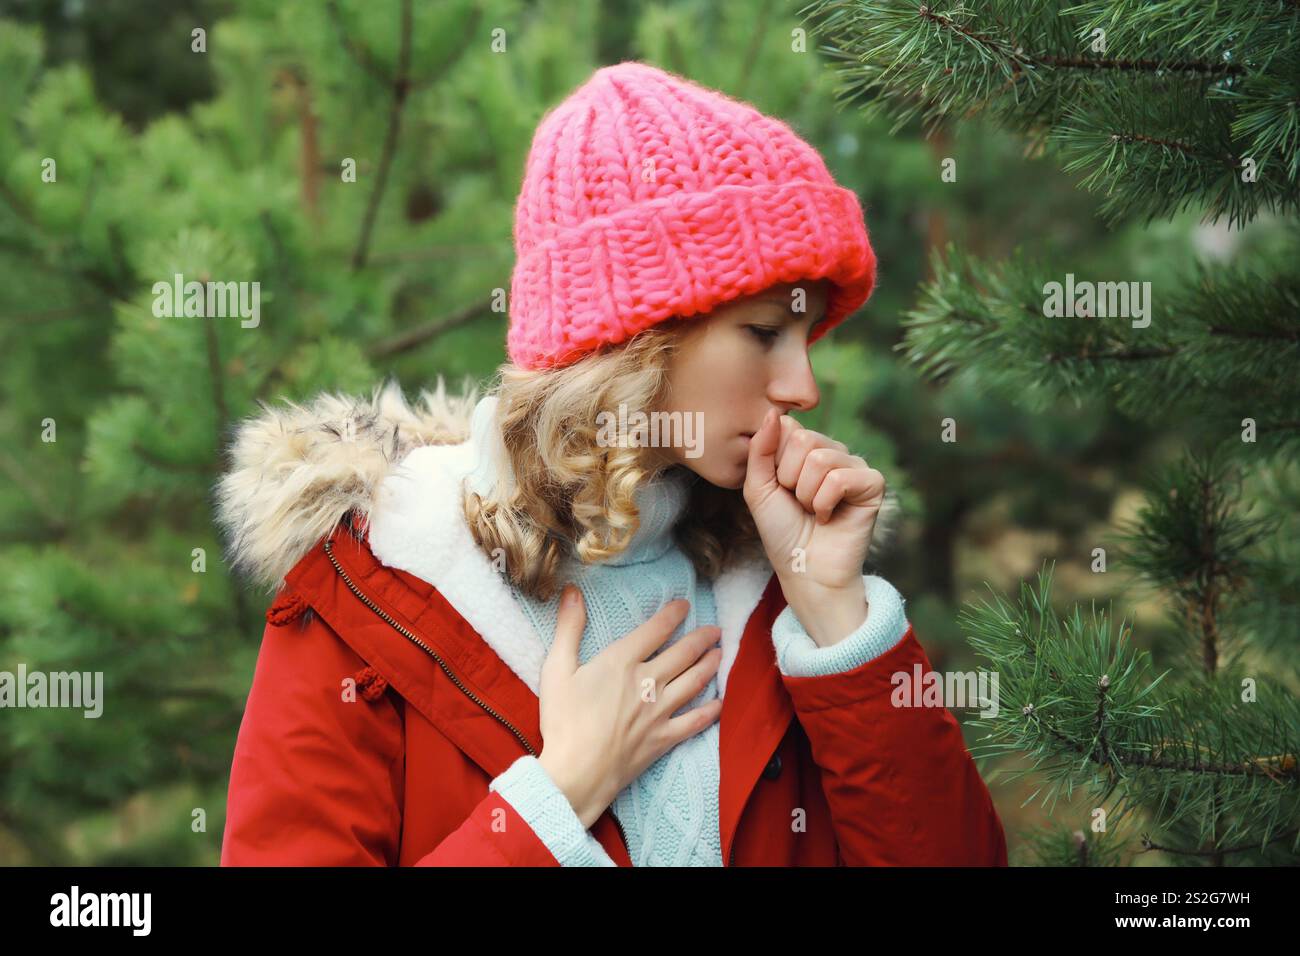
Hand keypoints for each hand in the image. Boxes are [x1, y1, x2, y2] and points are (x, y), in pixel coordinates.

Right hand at [536, 586, 722, 828]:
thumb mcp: (557, 669)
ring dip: (710, 665)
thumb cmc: (563, 721)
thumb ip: (568, 628)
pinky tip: (718, 703)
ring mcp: (659, 711)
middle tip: (714, 629)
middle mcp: (647, 682)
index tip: (685, 605)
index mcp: (622, 662)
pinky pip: (694, 721)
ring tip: (719, 653)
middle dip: (702, 638)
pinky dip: (709, 711)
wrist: (577, 772)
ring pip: (694, 681)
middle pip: (683, 653)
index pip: (655, 629)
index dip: (673, 614)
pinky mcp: (664, 738)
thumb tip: (572, 591)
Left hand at [742, 408, 885, 643]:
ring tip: (813, 511)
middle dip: (790, 479)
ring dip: (807, 495)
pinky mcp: (873, 484)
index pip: (787, 427)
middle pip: (803, 440)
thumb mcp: (758, 489)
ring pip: (821, 459)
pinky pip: (841, 478)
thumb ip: (760, 450)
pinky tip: (830, 516)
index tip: (780, 488)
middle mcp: (832, 451)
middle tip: (798, 503)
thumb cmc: (782, 531)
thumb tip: (774, 411)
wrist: (805, 569)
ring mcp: (854, 465)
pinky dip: (826, 503)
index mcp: (805, 448)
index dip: (775, 463)